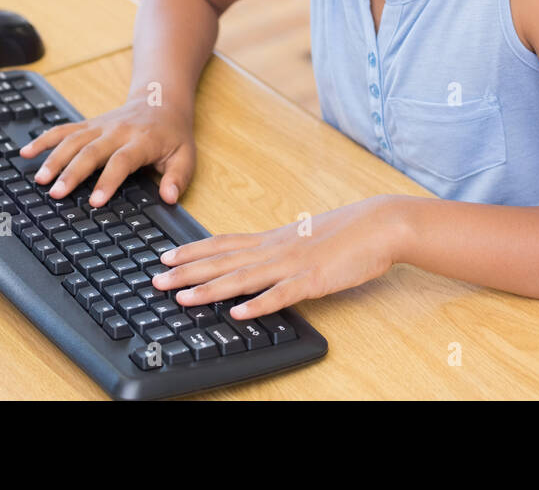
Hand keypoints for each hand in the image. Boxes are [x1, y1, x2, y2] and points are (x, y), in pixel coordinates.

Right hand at [19, 94, 195, 207]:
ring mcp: (100, 125)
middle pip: (91, 151)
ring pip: (73, 140)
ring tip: (40, 180)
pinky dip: (43, 140)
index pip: (122, 161)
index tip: (94, 201)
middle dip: (72, 172)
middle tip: (56, 194)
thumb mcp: (186, 156)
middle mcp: (118, 131)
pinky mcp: (89, 123)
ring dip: (54, 158)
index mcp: (142, 141)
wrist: (161, 99)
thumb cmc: (173, 134)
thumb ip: (178, 178)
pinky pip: (63, 130)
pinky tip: (25, 152)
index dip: (108, 181)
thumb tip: (169, 197)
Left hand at [151, 196, 406, 321]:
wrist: (381, 224)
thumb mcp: (306, 237)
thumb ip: (282, 248)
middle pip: (223, 260)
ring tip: (183, 298)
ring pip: (243, 277)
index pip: (224, 242)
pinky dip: (258, 305)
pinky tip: (239, 313)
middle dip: (187, 271)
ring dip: (210, 288)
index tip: (166, 255)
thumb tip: (262, 259)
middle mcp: (276, 249)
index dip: (193, 250)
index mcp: (274, 239)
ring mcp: (293, 264)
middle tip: (157, 279)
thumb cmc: (348, 232)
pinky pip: (282, 295)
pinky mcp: (314, 280)